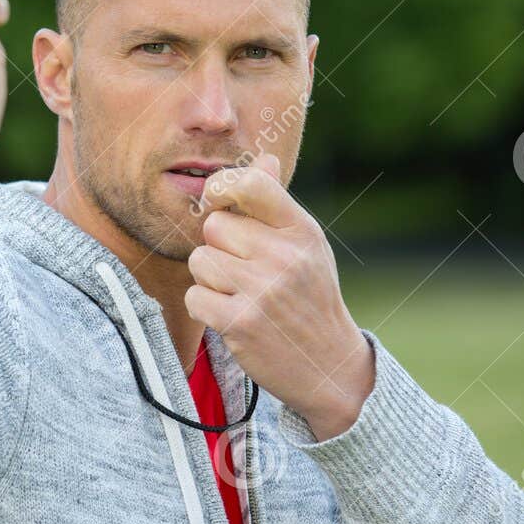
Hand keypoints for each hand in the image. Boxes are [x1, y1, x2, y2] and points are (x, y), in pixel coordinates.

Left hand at [184, 154, 374, 440]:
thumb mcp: (305, 246)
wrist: (328, 364)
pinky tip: (231, 315)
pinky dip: (204, 307)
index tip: (217, 204)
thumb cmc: (309, 297)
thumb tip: (261, 159)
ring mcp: (261, 290)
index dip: (221, 188)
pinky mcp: (239, 322)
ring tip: (241, 294)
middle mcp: (283, 256)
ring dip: (210, 279)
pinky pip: (194, 296)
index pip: (249, 184)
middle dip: (217, 246)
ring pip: (200, 261)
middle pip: (212, 226)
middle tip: (241, 269)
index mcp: (301, 230)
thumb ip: (275, 206)